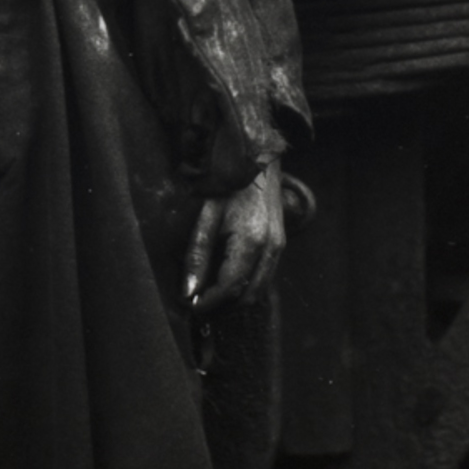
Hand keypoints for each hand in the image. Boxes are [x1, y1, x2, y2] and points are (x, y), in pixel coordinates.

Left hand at [183, 157, 284, 313]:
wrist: (257, 161)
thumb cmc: (228, 186)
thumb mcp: (206, 217)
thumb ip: (197, 256)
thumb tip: (189, 292)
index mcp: (251, 242)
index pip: (230, 288)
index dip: (209, 302)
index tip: (190, 306)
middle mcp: (271, 249)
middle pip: (248, 296)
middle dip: (222, 305)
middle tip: (197, 303)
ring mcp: (279, 247)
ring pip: (259, 290)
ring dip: (235, 298)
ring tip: (209, 293)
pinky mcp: (280, 245)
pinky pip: (264, 278)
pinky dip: (246, 286)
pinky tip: (226, 278)